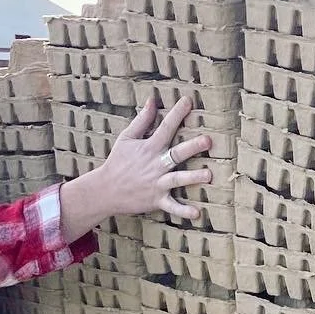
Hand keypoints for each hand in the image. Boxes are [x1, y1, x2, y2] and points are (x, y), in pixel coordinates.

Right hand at [59, 96, 211, 242]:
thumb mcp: (126, 138)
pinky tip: (197, 213)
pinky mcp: (156, 200)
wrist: (105, 190)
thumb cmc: (118, 162)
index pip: (165, 128)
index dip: (176, 114)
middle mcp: (155, 165)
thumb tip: (152, 100)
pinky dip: (183, 211)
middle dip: (192, 147)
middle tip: (208, 140)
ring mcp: (157, 183)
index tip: (188, 101)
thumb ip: (142, 120)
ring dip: (192, 177)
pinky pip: (172, 206)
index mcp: (149, 148)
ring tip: (208, 175)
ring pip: (177, 179)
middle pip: (176, 154)